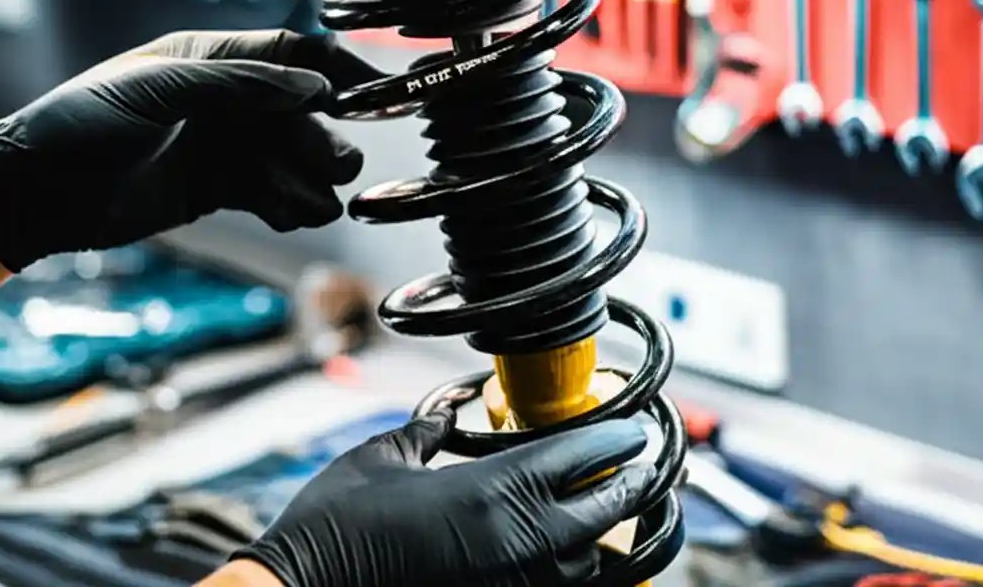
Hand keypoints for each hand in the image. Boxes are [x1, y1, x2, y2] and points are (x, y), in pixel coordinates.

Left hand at [0, 30, 382, 271]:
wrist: (35, 195)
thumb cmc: (80, 126)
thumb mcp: (155, 91)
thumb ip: (236, 85)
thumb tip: (312, 89)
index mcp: (207, 59)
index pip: (287, 54)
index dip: (334, 69)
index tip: (370, 92)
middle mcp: (221, 101)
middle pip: (298, 115)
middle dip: (323, 140)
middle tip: (337, 167)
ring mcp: (220, 147)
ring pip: (289, 161)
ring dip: (308, 182)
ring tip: (314, 205)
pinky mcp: (214, 190)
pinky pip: (269, 195)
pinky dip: (288, 206)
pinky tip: (291, 217)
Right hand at [234, 408, 654, 586]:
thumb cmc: (336, 527)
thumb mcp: (382, 458)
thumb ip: (425, 431)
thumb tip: (447, 414)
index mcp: (490, 493)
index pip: (579, 458)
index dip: (615, 440)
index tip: (635, 429)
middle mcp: (516, 543)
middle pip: (606, 512)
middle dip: (631, 484)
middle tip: (646, 465)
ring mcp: (513, 585)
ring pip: (589, 560)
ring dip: (605, 532)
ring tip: (610, 509)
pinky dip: (569, 567)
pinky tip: (567, 552)